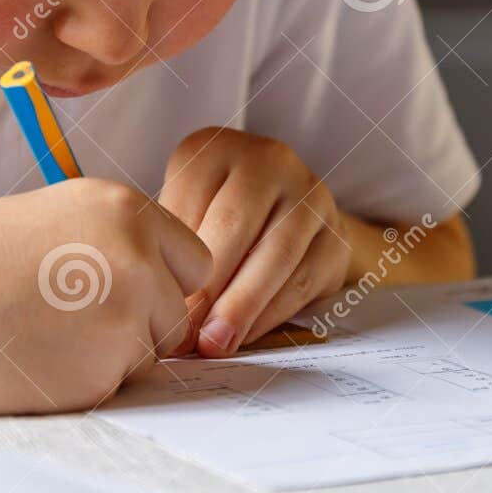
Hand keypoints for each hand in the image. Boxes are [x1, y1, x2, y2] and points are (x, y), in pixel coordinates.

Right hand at [0, 178, 210, 413]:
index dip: (161, 283)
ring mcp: (121, 320)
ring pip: (145, 358)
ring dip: (105, 357)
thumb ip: (120, 248)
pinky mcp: (96, 376)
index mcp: (128, 210)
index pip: (196, 263)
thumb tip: (171, 297)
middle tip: (63, 316)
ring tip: (37, 332)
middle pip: (177, 317)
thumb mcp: (57, 220)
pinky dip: (74, 385)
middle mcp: (138, 260)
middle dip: (138, 327)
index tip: (117, 289)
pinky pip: (109, 390)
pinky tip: (26, 358)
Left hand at [159, 127, 351, 356]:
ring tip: (215, 343)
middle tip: (186, 334)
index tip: (157, 305)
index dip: (173, 258)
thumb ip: (169, 246)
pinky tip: (245, 335)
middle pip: (236, 226)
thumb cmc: (213, 219)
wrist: (286, 215)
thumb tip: (156, 307)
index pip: (192, 201)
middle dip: (208, 288)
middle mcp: (271, 161)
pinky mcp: (336, 236)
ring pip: (276, 256)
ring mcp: (311, 195)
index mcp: (218, 149)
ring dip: (242, 307)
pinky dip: (271, 313)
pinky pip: (303, 281)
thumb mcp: (183, 213)